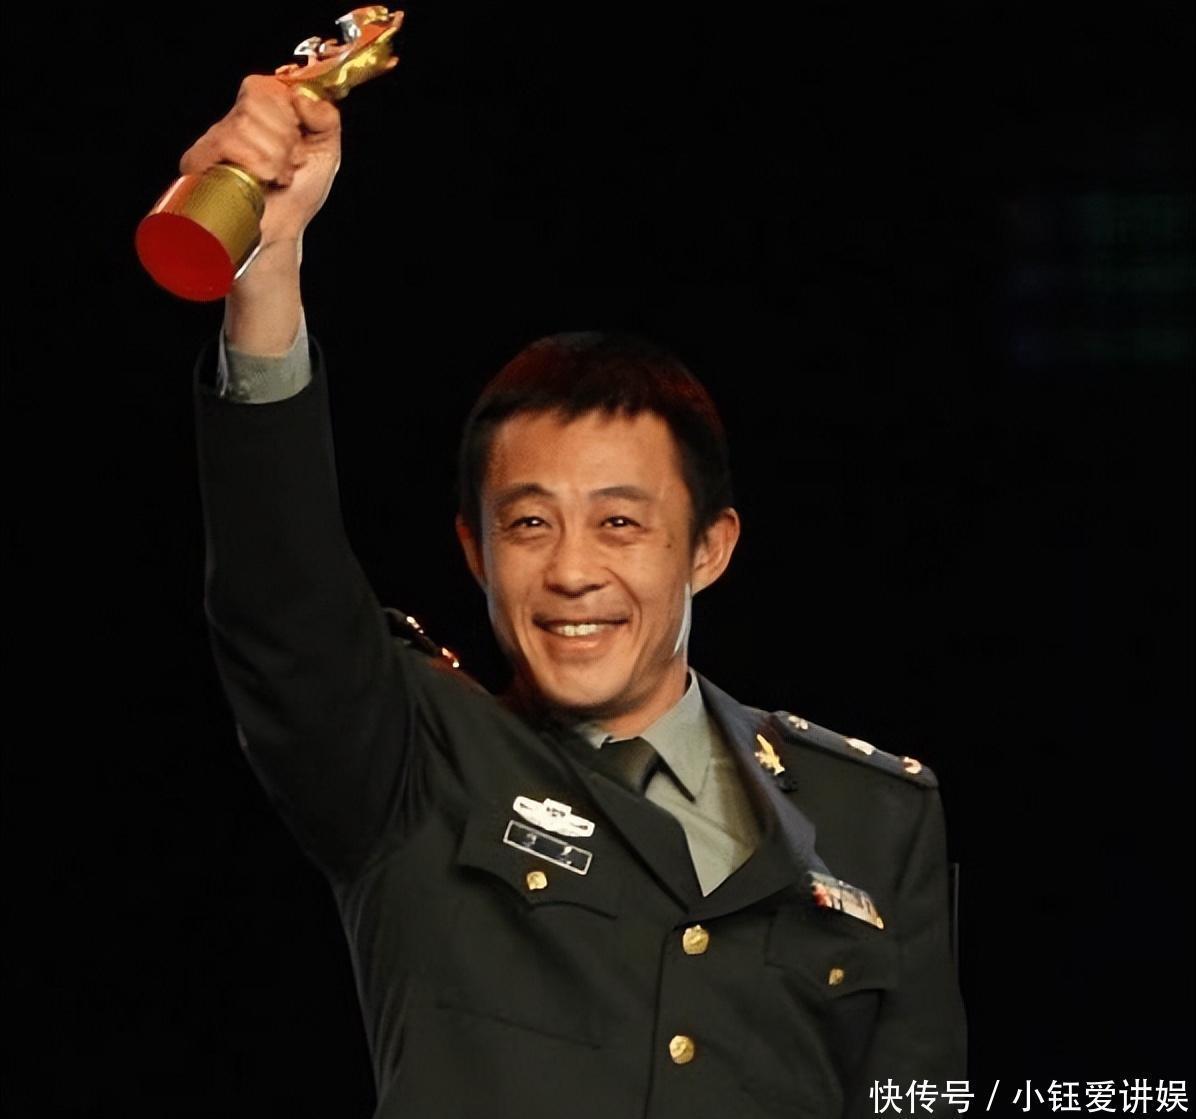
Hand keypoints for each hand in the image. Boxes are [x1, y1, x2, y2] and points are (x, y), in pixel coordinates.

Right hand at [179, 74, 341, 248]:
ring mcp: (216, 136)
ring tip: (276, 175)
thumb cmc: (298, 196)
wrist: (281, 232)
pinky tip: (262, 180)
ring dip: (274, 156)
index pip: (270, 83)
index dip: (291, 112)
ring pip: (245, 121)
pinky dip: (256, 164)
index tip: (300, 138)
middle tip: (288, 162)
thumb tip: (301, 97)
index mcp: (264, 109)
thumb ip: (326, 116)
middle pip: (257, 96)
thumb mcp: (327, 150)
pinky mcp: (200, 158)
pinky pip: (228, 142)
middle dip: (285, 137)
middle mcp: (237, 118)